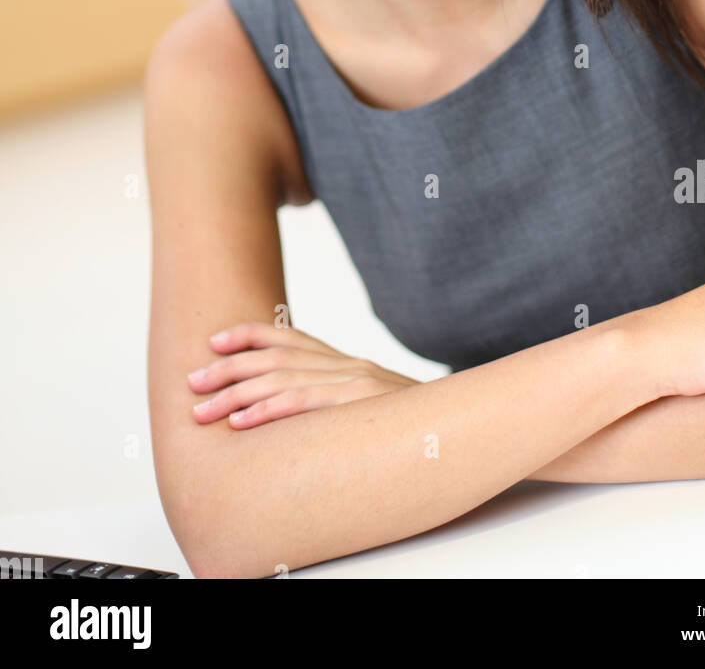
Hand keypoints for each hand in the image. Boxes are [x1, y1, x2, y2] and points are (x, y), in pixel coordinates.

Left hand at [186, 320, 419, 427]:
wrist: (457, 423)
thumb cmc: (410, 422)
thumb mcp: (371, 402)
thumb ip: (337, 396)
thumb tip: (297, 408)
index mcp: (344, 360)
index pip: (287, 336)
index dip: (247, 336)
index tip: (214, 343)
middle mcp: (344, 363)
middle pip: (273, 356)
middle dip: (227, 369)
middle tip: (193, 383)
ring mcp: (351, 381)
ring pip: (279, 379)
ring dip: (234, 395)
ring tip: (203, 410)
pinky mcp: (356, 402)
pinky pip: (302, 403)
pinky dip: (265, 410)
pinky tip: (239, 422)